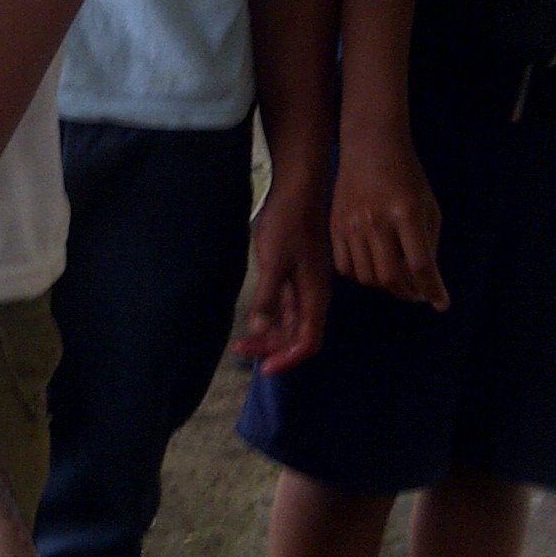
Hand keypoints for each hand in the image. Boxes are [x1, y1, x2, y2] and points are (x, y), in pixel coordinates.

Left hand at [236, 173, 331, 372]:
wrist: (298, 188)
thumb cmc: (288, 222)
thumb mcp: (274, 260)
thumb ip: (268, 296)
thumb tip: (260, 330)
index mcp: (315, 295)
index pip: (308, 341)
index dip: (287, 357)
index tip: (263, 367)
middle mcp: (314, 295)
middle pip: (298, 335)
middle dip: (271, 348)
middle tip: (240, 351)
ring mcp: (306, 285)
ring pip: (290, 322)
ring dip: (269, 335)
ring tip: (241, 342)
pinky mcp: (296, 274)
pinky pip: (285, 307)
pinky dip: (270, 318)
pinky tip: (254, 318)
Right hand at [330, 127, 447, 308]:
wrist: (370, 146)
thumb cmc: (407, 175)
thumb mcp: (428, 205)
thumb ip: (429, 243)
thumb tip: (426, 280)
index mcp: (406, 213)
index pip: (420, 264)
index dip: (432, 289)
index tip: (441, 304)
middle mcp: (377, 221)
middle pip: (390, 276)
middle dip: (408, 293)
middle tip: (417, 293)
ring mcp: (351, 225)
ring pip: (366, 276)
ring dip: (385, 286)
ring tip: (396, 279)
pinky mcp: (334, 226)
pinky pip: (344, 267)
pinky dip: (360, 276)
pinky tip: (372, 267)